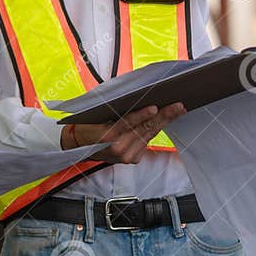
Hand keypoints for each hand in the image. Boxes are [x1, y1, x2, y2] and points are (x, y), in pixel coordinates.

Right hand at [61, 103, 185, 163]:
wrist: (77, 146)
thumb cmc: (88, 126)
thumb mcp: (98, 115)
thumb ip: (117, 109)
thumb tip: (137, 96)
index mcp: (107, 135)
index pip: (128, 123)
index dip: (141, 115)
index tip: (154, 107)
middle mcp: (118, 148)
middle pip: (144, 129)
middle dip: (163, 116)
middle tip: (177, 105)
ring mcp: (126, 156)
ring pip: (149, 135)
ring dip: (164, 122)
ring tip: (177, 110)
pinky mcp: (132, 159)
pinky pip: (146, 142)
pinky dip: (156, 129)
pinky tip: (166, 119)